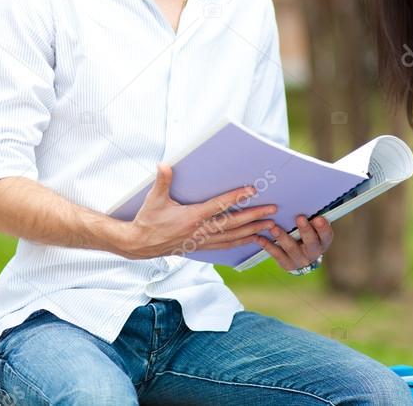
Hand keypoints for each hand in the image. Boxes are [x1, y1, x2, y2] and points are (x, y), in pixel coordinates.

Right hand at [119, 163, 278, 258]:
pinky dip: (240, 242)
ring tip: (269, 226)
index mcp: (191, 218)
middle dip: (254, 216)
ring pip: (232, 237)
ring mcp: (202, 241)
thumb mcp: (153, 199)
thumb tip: (164, 164)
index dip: (236, 198)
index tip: (252, 190)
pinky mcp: (201, 247)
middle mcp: (200, 231)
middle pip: (232, 223)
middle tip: (272, 210)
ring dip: (252, 231)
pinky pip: (225, 245)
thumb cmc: (148, 220)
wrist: (140, 244)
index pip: (218, 207)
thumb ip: (162, 181)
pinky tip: (252, 239)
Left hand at [256, 215, 332, 271]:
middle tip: (300, 218)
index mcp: (323, 241)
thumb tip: (305, 200)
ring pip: (291, 248)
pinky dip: (267, 245)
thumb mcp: (315, 229)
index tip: (318, 218)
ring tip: (274, 228)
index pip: (326, 234)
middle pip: (310, 242)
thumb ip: (312, 219)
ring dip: (282, 237)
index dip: (323, 227)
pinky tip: (259, 237)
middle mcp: (313, 252)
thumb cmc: (308, 236)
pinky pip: (276, 254)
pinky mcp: (286, 264)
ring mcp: (299, 260)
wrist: (303, 258)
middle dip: (305, 230)